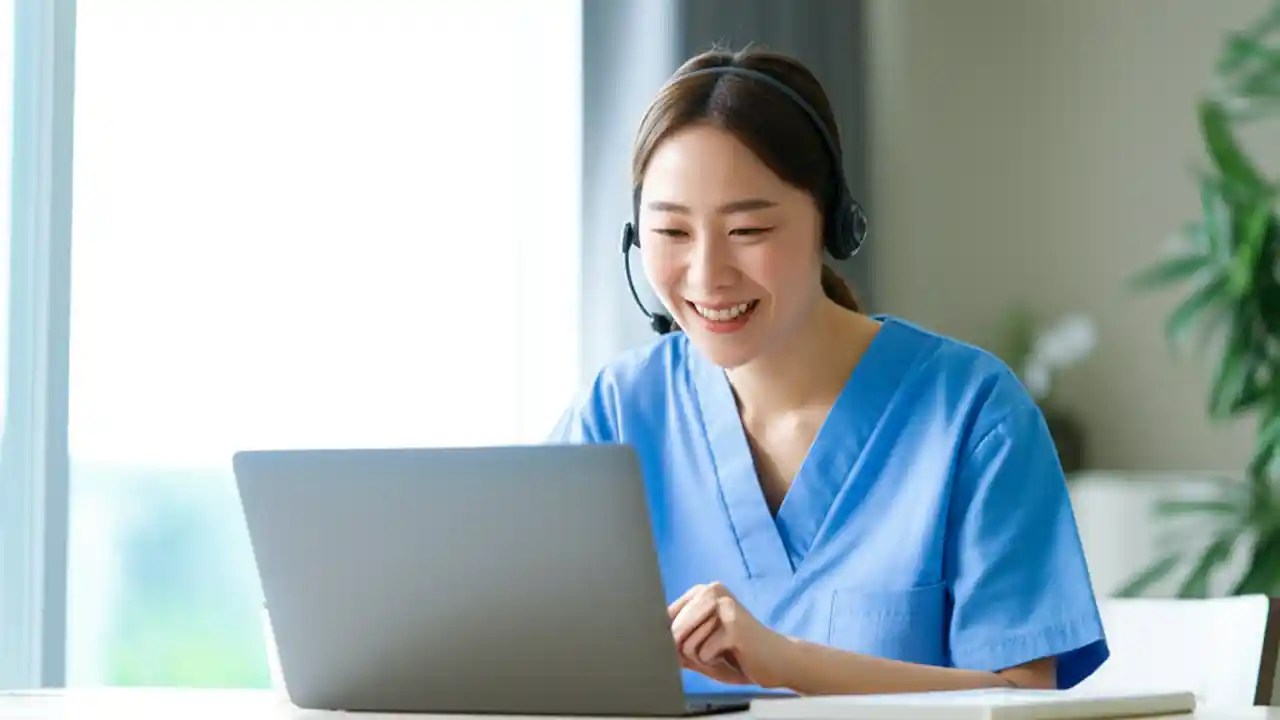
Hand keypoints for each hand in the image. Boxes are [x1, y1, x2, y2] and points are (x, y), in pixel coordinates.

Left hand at [668, 581, 788, 688]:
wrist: (776, 660)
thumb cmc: (736, 653)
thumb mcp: (700, 646)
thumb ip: (676, 643)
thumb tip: (652, 644)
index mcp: (702, 591)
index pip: (665, 618)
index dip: (672, 641)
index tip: (688, 644)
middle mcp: (712, 591)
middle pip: (673, 632)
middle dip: (688, 652)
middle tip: (713, 650)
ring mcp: (724, 606)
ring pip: (687, 645)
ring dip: (704, 658)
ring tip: (724, 652)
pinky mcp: (734, 625)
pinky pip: (704, 654)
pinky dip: (715, 663)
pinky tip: (733, 655)